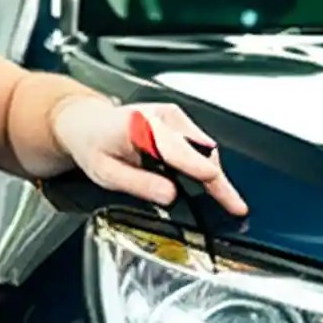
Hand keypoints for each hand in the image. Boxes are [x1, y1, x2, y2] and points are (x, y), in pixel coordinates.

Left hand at [52, 97, 248, 215]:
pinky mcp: (179, 120)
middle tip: (235, 206)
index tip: (212, 178)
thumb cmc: (93, 145)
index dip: (195, 164)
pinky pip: (200, 146)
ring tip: (229, 202)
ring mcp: (173, 116)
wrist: (88, 123)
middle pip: (198, 149)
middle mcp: (161, 116)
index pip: (174, 147)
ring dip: (215, 175)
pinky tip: (210, 186)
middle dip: (217, 179)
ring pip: (204, 148)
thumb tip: (169, 196)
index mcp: (139, 126)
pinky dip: (206, 166)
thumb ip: (138, 184)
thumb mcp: (105, 173)